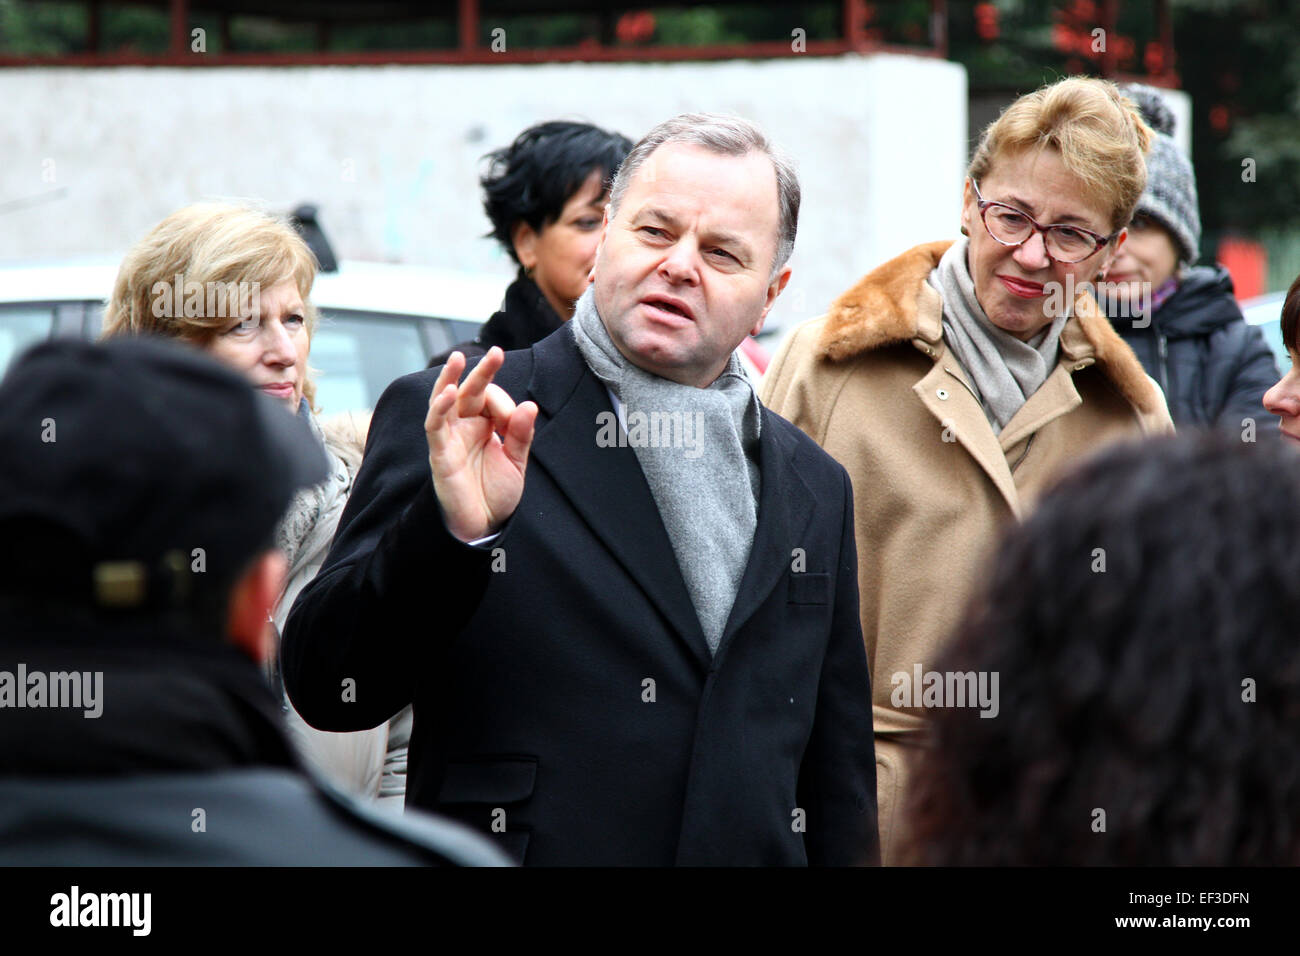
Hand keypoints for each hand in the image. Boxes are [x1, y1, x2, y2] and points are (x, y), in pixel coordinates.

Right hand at [424, 348, 537, 542]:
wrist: (483, 526)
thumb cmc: (495, 493)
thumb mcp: (517, 461)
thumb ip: (522, 434)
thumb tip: (529, 405)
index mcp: (484, 426)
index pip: (492, 400)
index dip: (506, 404)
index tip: (517, 421)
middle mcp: (465, 427)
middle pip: (470, 391)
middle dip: (482, 371)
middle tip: (496, 352)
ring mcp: (450, 438)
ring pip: (445, 400)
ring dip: (451, 378)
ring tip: (459, 358)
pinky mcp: (440, 453)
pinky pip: (434, 425)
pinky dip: (439, 408)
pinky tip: (449, 392)